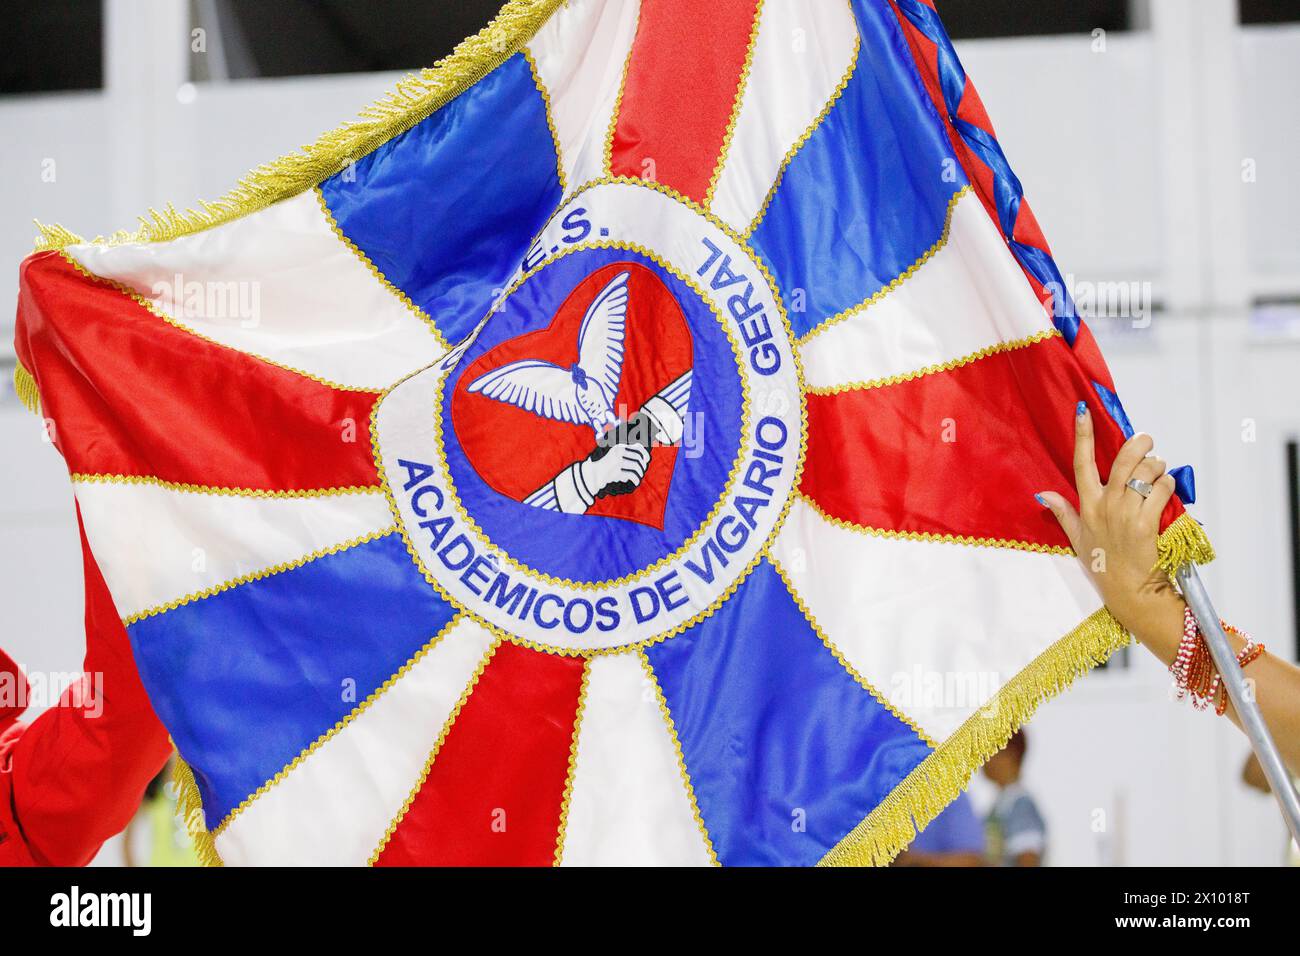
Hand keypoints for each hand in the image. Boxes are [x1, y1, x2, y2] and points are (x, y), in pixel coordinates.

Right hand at [579, 442, 649, 498]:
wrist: (593, 475)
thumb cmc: (608, 468)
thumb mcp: (618, 459)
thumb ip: (629, 457)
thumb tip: (645, 459)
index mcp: (620, 447)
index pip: (638, 447)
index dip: (645, 454)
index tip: (647, 460)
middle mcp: (619, 452)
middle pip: (638, 458)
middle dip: (642, 466)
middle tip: (642, 472)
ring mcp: (617, 460)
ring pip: (636, 466)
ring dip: (639, 473)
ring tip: (638, 478)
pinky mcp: (616, 470)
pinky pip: (631, 474)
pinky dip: (636, 479)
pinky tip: (636, 482)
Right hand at [1037, 403, 1183, 645]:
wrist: (1129, 591)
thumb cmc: (1103, 564)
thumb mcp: (1077, 538)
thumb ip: (1062, 511)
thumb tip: (1042, 494)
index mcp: (1086, 505)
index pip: (1081, 462)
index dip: (1082, 434)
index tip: (1082, 410)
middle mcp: (1104, 505)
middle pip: (1123, 460)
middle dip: (1139, 444)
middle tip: (1148, 441)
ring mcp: (1126, 513)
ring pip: (1146, 472)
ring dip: (1158, 467)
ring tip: (1160, 472)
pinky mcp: (1147, 523)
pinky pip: (1161, 489)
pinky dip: (1168, 484)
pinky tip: (1167, 488)